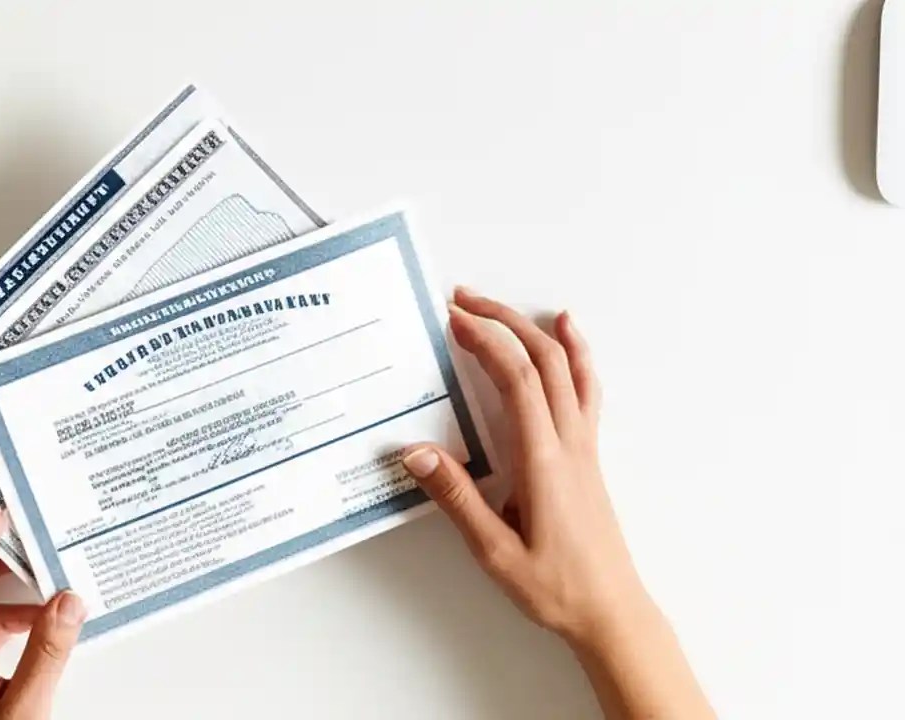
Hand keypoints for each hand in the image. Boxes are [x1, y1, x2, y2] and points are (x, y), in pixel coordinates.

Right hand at [403, 290, 714, 719]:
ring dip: (535, 331)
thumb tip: (414, 452)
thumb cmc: (555, 587)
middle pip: (544, 360)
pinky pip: (587, 390)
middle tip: (465, 300)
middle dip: (504, 321)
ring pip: (569, 369)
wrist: (611, 612)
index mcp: (544, 461)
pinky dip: (577, 356)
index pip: (517, 380)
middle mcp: (570, 444)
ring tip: (508, 306)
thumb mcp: (493, 550)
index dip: (486, 341)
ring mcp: (584, 448)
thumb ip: (455, 497)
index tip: (455, 318)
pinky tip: (569, 339)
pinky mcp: (589, 458)